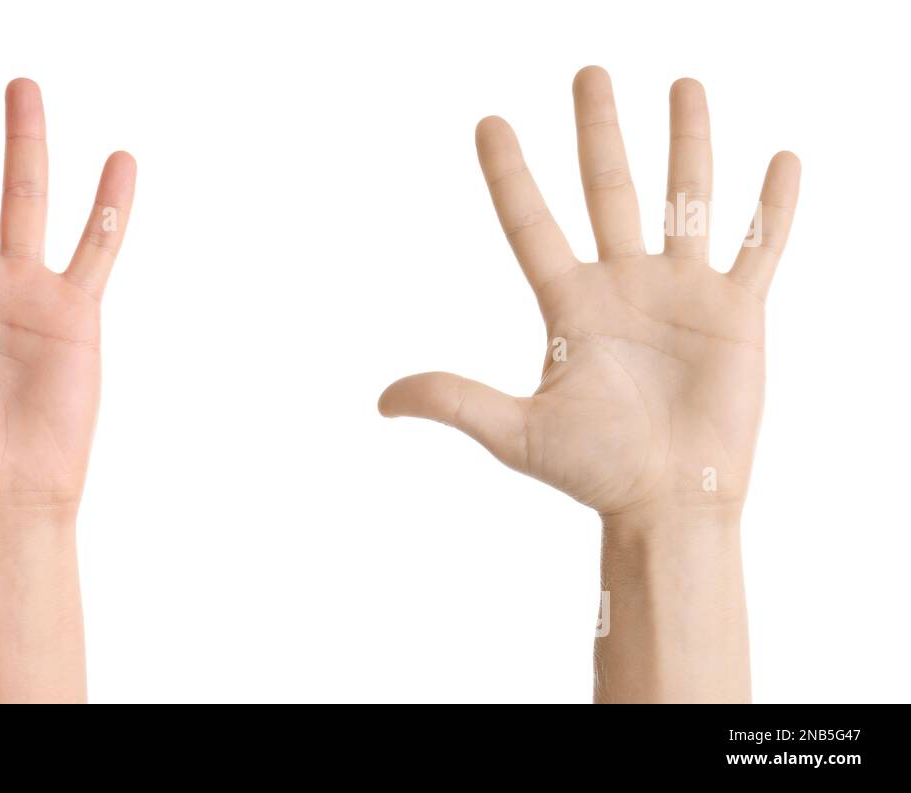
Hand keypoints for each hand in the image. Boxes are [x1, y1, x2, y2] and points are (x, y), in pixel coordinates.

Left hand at [379, 67, 798, 523]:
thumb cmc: (593, 471)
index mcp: (570, 305)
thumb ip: (455, 400)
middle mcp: (623, 285)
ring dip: (687, 143)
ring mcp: (682, 294)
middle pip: (608, 189)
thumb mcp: (516, 432)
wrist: (668, 502)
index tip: (488, 123)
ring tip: (682, 84)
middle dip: (598, 131)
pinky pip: (759, 246)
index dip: (509, 175)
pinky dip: (772, 206)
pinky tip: (782, 160)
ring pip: (686, 199)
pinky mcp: (736, 312)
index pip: (531, 223)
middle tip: (586, 74)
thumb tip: (383, 398)